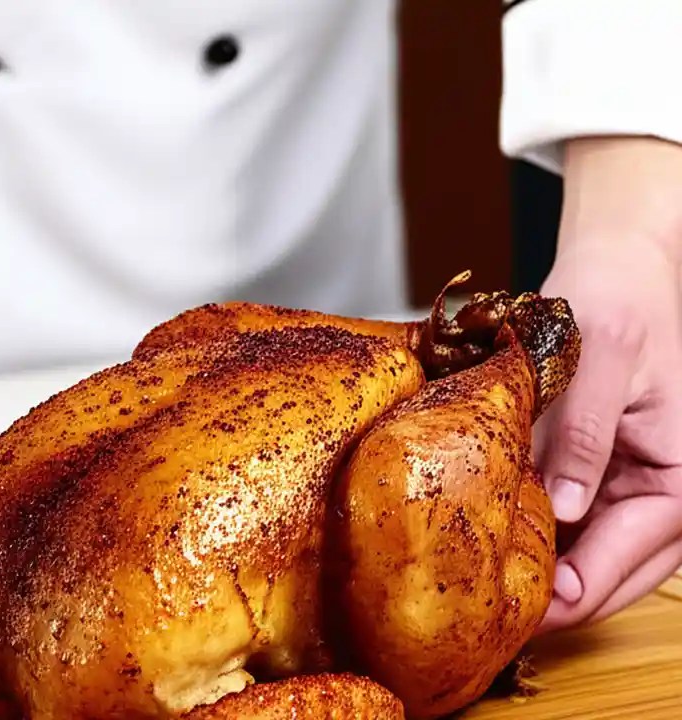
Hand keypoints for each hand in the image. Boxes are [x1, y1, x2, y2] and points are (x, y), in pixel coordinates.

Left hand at [532, 136, 681, 633]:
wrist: (621, 268)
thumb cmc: (619, 302)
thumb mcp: (599, 359)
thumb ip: (583, 435)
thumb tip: (564, 508)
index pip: (624, 561)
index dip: (569, 596)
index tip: (518, 616)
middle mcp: (671, 495)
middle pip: (613, 577)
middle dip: (556, 603)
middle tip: (487, 619)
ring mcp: (639, 491)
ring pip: (596, 561)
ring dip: (550, 578)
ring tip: (487, 593)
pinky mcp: (610, 479)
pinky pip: (580, 528)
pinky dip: (547, 542)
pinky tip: (500, 545)